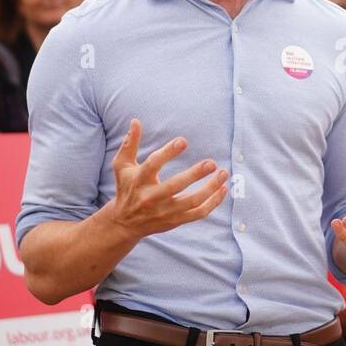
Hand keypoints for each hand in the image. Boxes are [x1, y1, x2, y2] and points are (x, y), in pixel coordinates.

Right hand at [108, 119, 228, 240]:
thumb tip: (135, 121)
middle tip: (211, 163)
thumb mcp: (122, 166)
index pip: (153, 164)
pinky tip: (223, 189)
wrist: (124, 223)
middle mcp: (151, 198)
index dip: (168, 152)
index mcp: (139, 180)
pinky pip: (198, 213)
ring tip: (223, 173)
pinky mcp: (175, 221)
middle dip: (195, 174)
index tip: (183, 141)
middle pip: (175, 186)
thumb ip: (129, 144)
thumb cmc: (126, 188)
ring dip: (210, 188)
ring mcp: (164, 211)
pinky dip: (213, 203)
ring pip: (191, 202)